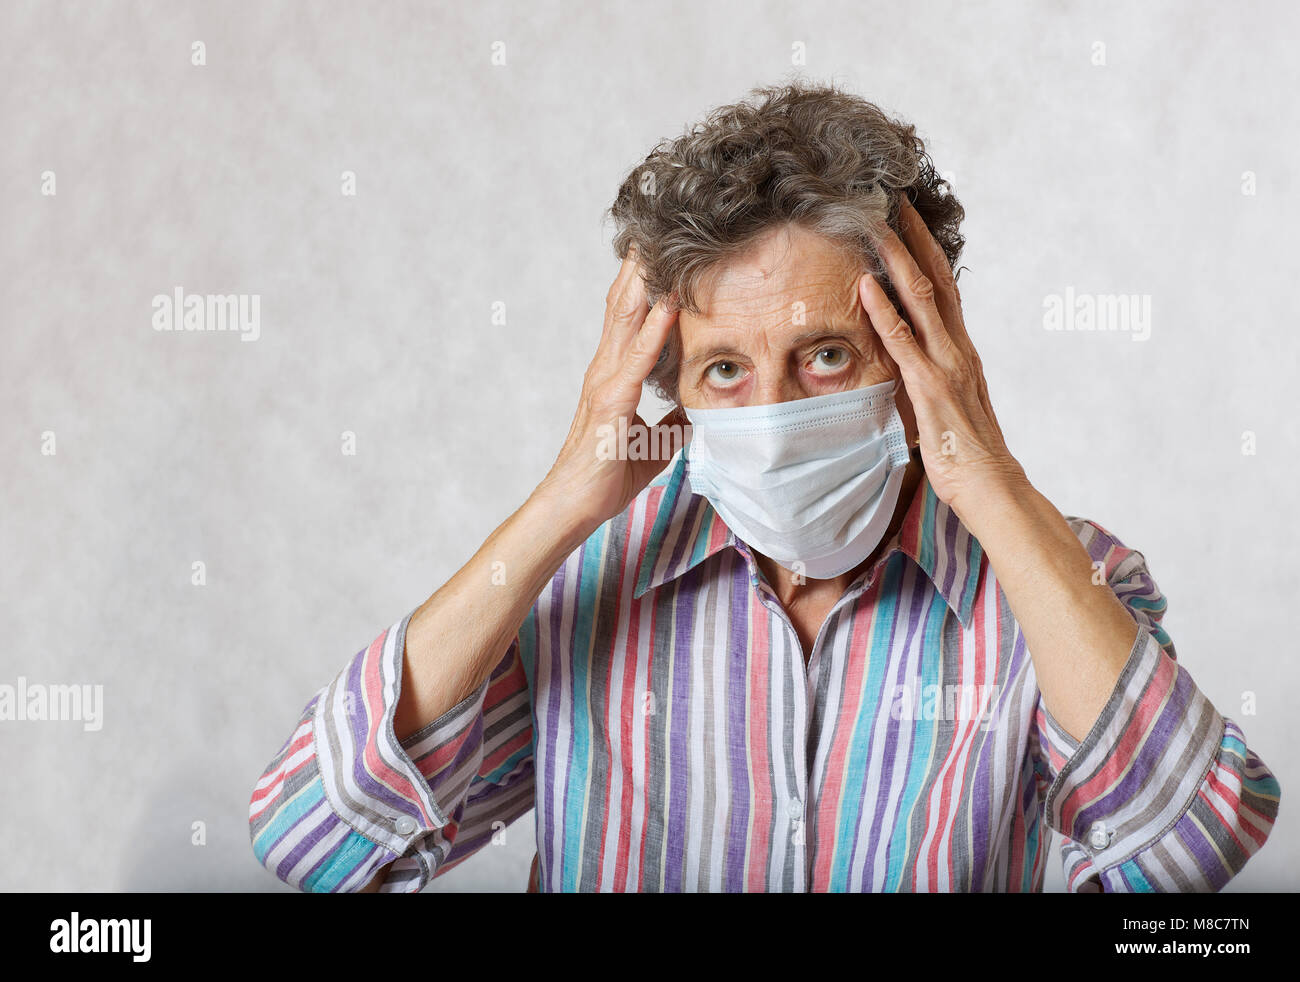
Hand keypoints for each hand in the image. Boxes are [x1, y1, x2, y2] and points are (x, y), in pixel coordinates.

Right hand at [535, 248, 688, 533]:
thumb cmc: (607, 475)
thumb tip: (700, 408)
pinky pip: (638, 357)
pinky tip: (672, 304)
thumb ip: (674, 419)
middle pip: (625, 304)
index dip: (644, 283)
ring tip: (662, 245)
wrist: (574, 505)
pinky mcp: (613, 401)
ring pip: (627, 319)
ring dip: (646, 281)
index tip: (661, 252)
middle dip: (641, 266)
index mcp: (614, 375)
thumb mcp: (656, 442)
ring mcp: (606, 381)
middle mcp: (606, 369)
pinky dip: (656, 328)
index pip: (630, 318)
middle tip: (658, 226)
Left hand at [858, 196, 1024, 520]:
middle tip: (892, 200)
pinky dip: (884, 311)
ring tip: (873, 224)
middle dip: (913, 237)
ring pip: (921, 299)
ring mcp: (947, 365)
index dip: (924, 252)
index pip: (943, 289)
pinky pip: (905, 342)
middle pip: (936, 279)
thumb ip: (924, 380)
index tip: (905, 221)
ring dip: (895, 259)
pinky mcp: (932, 388)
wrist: (991, 486)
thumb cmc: (964, 452)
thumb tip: (900, 367)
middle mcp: (957, 348)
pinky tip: (866, 286)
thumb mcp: (941, 406)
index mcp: (960, 351)